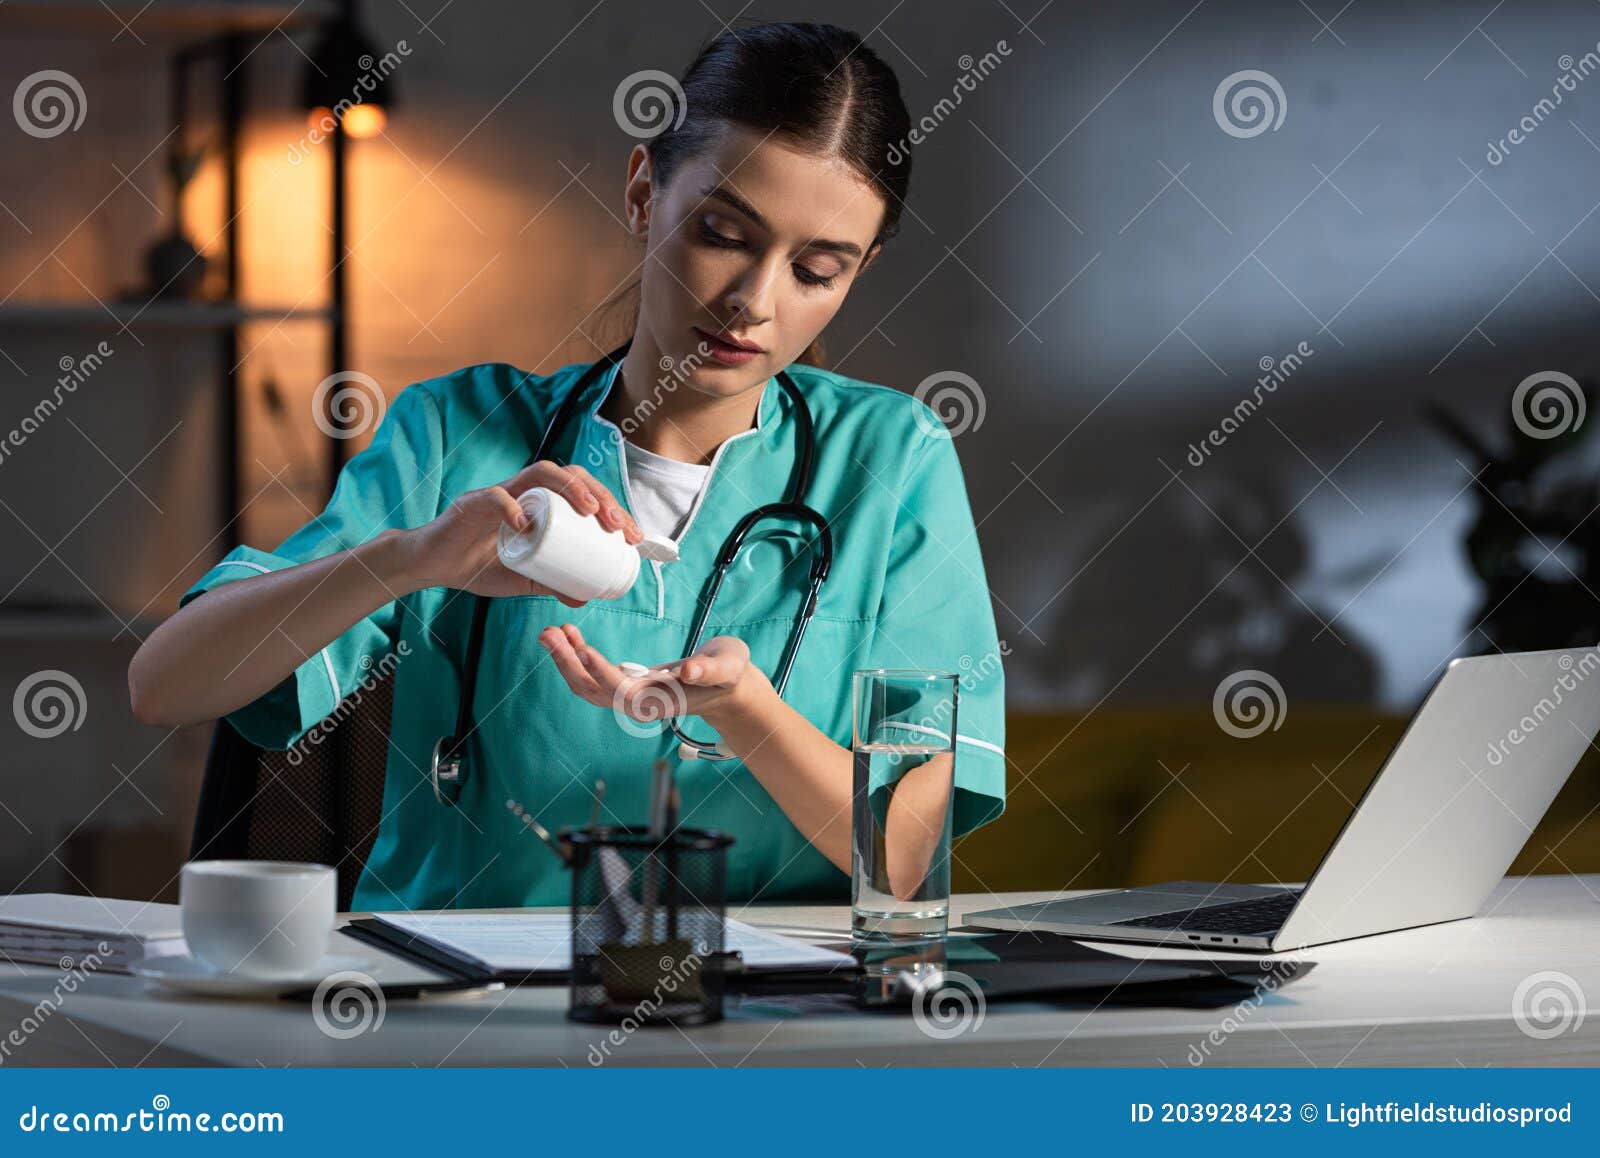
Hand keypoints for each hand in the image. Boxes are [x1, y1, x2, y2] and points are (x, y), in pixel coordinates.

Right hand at [396, 461, 641, 599]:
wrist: (433, 566)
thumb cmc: (479, 565)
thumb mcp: (524, 579)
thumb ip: (553, 583)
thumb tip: (586, 597)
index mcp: (539, 504)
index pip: (583, 492)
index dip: (612, 507)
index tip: (633, 535)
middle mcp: (523, 491)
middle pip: (570, 475)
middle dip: (601, 496)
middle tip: (620, 526)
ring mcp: (500, 493)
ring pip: (541, 473)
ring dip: (571, 488)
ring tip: (592, 512)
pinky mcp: (472, 504)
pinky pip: (496, 497)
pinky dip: (513, 508)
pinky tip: (527, 526)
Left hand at [537, 625, 769, 728]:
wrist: (728, 688)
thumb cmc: (729, 676)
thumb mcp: (728, 667)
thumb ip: (711, 669)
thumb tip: (690, 672)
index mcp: (659, 703)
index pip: (622, 691)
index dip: (601, 672)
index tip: (582, 649)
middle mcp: (638, 704)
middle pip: (593, 690)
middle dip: (568, 663)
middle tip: (548, 634)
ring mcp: (628, 697)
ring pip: (586, 685)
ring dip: (565, 660)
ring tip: (550, 632)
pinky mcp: (625, 686)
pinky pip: (593, 676)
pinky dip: (577, 656)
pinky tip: (569, 635)